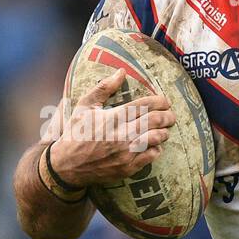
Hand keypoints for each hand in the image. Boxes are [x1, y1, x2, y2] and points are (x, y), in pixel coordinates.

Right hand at [46, 68, 174, 186]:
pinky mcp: (128, 167)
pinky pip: (151, 156)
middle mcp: (121, 134)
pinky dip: (157, 149)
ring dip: (164, 132)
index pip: (143, 105)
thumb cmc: (76, 132)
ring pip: (156, 138)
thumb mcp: (84, 107)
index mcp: (112, 117)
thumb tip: (122, 71)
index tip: (165, 101)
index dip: (159, 101)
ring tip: (165, 129)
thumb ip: (104, 88)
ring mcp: (125, 152)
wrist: (67, 165)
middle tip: (171, 115)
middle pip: (154, 121)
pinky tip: (155, 145)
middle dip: (168, 116)